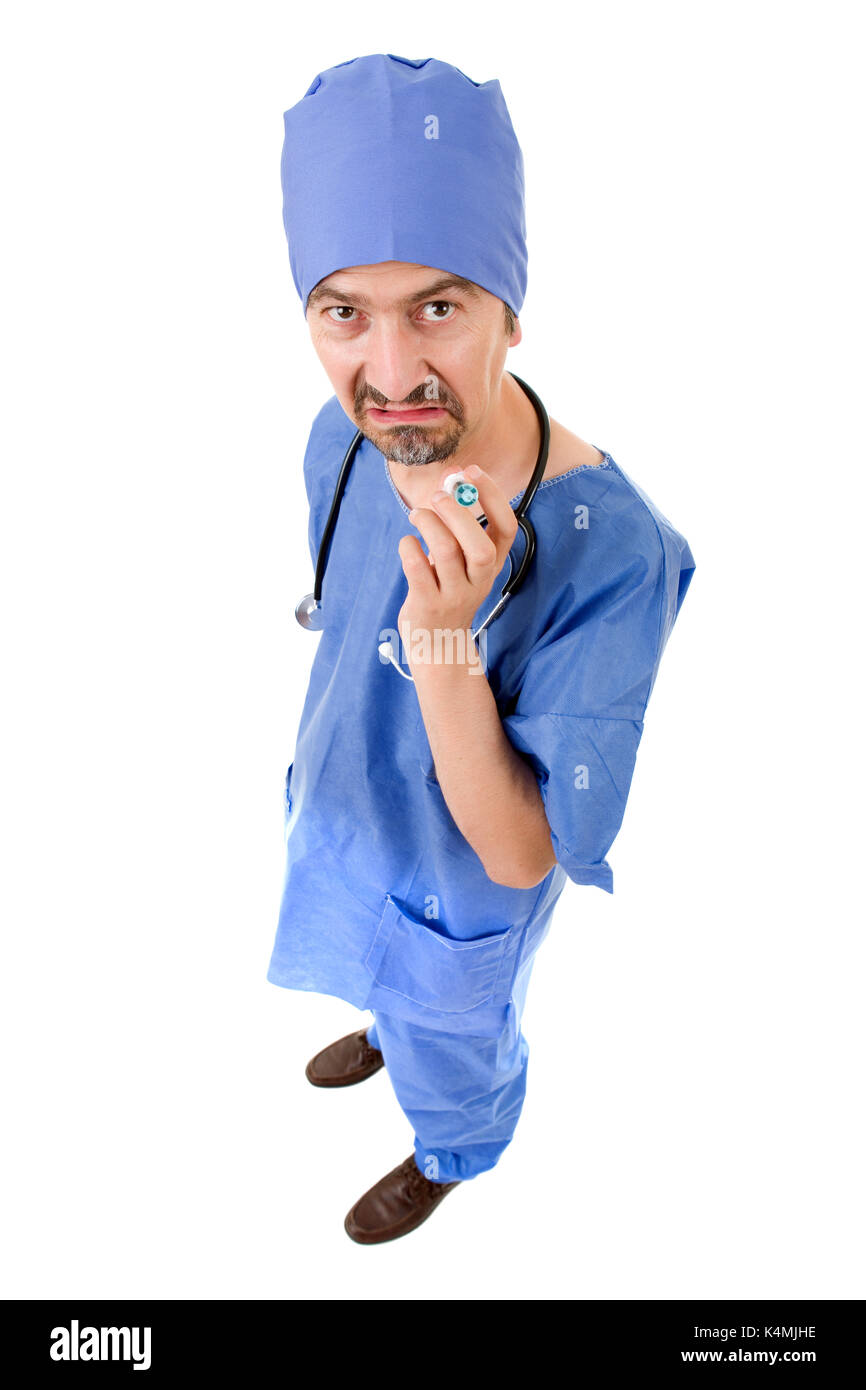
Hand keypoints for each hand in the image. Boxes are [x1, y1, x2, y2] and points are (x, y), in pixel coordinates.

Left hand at [396, 464, 517, 665]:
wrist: (438, 642)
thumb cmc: (447, 589)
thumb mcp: (463, 561)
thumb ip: (458, 524)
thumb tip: (450, 479)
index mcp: (493, 564)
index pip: (508, 527)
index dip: (493, 496)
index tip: (472, 472)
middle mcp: (478, 580)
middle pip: (479, 546)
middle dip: (459, 513)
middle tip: (438, 494)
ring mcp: (453, 595)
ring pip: (445, 552)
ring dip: (428, 523)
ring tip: (417, 514)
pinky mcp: (426, 604)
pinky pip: (417, 568)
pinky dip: (409, 546)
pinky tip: (408, 543)